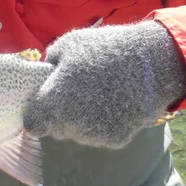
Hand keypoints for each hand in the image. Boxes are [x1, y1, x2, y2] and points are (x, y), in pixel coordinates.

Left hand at [23, 20, 185, 148]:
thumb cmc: (105, 49)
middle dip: (62, 115)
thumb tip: (46, 72)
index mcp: (54, 102)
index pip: (33, 124)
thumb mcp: (69, 44)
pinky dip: (105, 124)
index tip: (46, 104)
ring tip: (101, 94)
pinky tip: (116, 103)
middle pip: (57, 129)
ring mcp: (94, 136)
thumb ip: (51, 62)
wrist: (151, 64)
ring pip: (79, 134)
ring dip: (83, 120)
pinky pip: (101, 135)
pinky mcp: (115, 141)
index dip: (37, 115)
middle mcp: (71, 125)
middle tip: (78, 93)